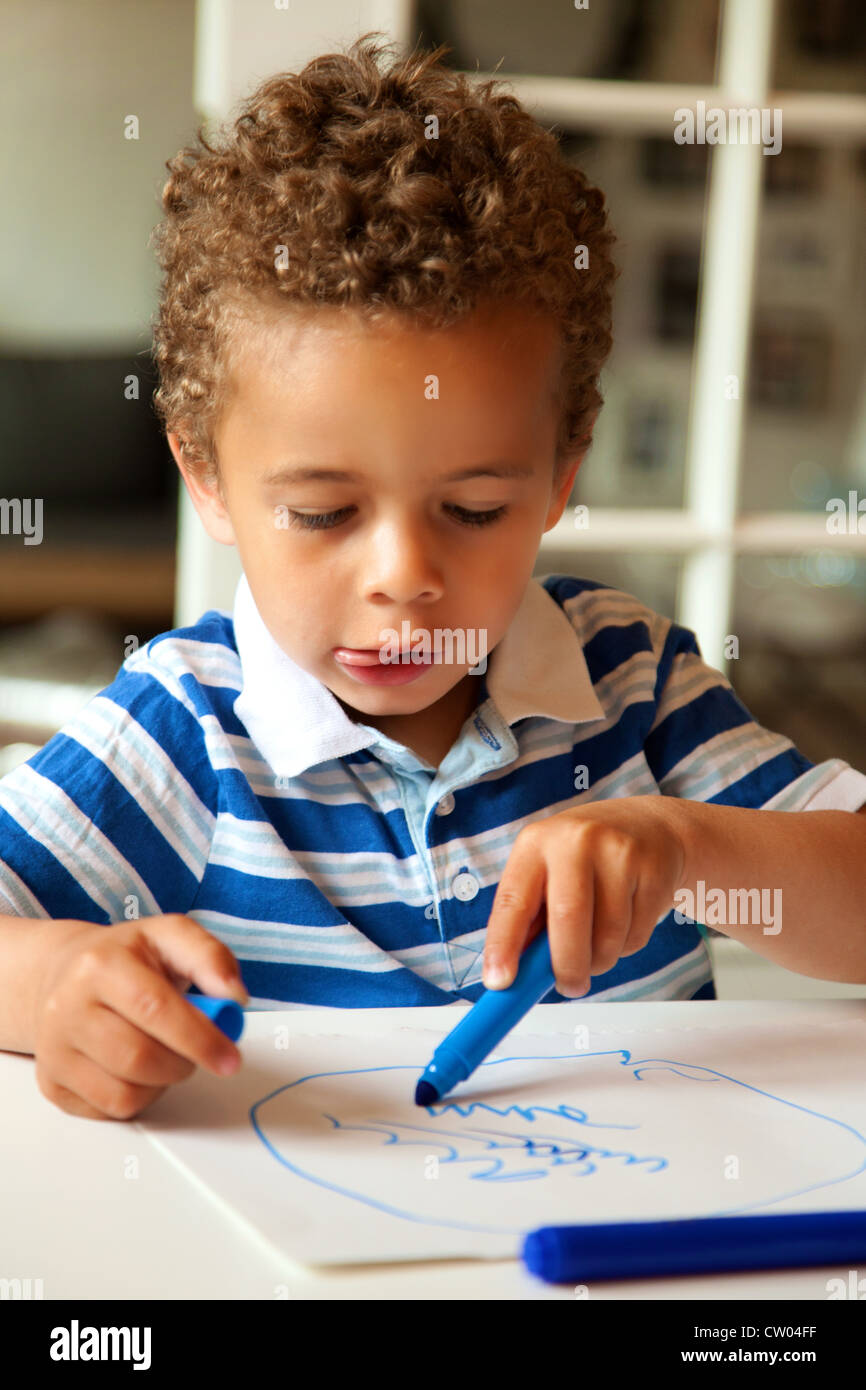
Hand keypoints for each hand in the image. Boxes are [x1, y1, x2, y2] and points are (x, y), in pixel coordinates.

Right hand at [32, 914, 248, 1120]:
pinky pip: (109, 1111)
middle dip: (183, 1063)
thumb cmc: (125, 957)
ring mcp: (54, 1049)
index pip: (155, 1009)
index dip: (199, 1038)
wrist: (63, 971)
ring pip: (125, 1094)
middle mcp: (68, 1006)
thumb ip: (210, 957)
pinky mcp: (52, 1082)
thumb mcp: (170, 936)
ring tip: (163, 1054)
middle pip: (139, 1059)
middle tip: (195, 1051)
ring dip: (161, 1083)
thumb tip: (235, 996)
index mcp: (101, 964)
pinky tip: (136, 1070)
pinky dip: (137, 1098)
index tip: (229, 1057)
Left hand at [482, 797, 685, 996]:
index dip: (503, 944)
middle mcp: (575, 841)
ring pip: (607, 936)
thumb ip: (532, 917)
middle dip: (566, 966)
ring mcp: (618, 853)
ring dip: (600, 960)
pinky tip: (625, 923)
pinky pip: (637, 935)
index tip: (499, 982)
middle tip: (569, 987)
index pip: (513, 900)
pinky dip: (626, 946)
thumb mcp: (550, 870)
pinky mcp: (653, 871)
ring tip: (598, 947)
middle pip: (567, 919)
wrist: (650, 825)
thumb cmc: (587, 857)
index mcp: (537, 843)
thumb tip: (514, 973)